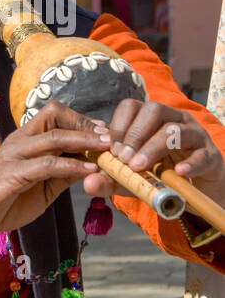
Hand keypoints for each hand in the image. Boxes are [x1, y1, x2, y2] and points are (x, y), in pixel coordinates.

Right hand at [0, 101, 108, 236]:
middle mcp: (19, 141)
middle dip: (86, 124)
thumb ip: (62, 173)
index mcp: (25, 140)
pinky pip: (47, 165)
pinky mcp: (12, 174)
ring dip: (85, 142)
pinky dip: (72, 166)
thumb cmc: (3, 201)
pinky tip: (89, 171)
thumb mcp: (41, 186)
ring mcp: (14, 155)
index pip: (55, 114)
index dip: (82, 120)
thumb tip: (92, 165)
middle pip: (55, 114)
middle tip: (109, 138)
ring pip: (54, 137)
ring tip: (107, 150)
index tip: (105, 134)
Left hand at [85, 98, 224, 203]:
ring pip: (176, 129)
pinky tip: (176, 172)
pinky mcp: (211, 155)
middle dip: (135, 133)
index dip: (118, 125)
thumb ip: (107, 179)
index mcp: (151, 119)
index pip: (132, 106)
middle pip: (154, 110)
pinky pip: (202, 154)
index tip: (109, 149)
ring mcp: (195, 136)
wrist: (193, 192)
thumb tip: (87, 184)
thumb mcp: (128, 179)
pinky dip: (189, 163)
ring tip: (139, 166)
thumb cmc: (156, 176)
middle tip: (123, 158)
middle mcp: (174, 120)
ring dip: (154, 147)